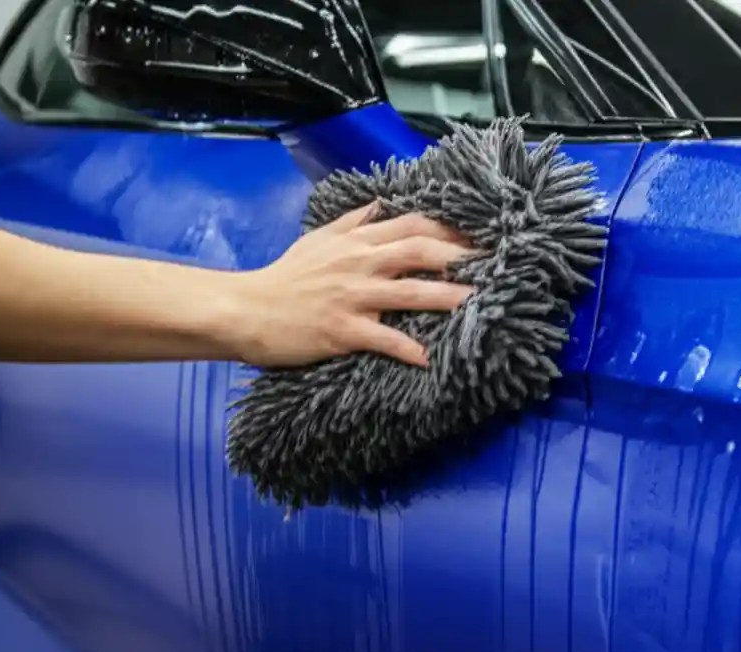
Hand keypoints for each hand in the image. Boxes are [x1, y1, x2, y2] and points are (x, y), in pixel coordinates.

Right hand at [226, 202, 472, 367]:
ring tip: (478, 302)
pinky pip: (382, 337)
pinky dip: (406, 348)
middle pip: (419, 251)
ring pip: (409, 292)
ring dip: (446, 297)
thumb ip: (351, 222)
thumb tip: (380, 205)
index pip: (412, 225)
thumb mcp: (317, 239)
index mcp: (357, 241)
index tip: (479, 234)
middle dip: (459, 256)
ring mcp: (352, 297)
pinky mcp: (342, 330)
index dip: (448, 228)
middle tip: (493, 264)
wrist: (247, 309)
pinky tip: (427, 358)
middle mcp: (359, 263)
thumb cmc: (285, 276)